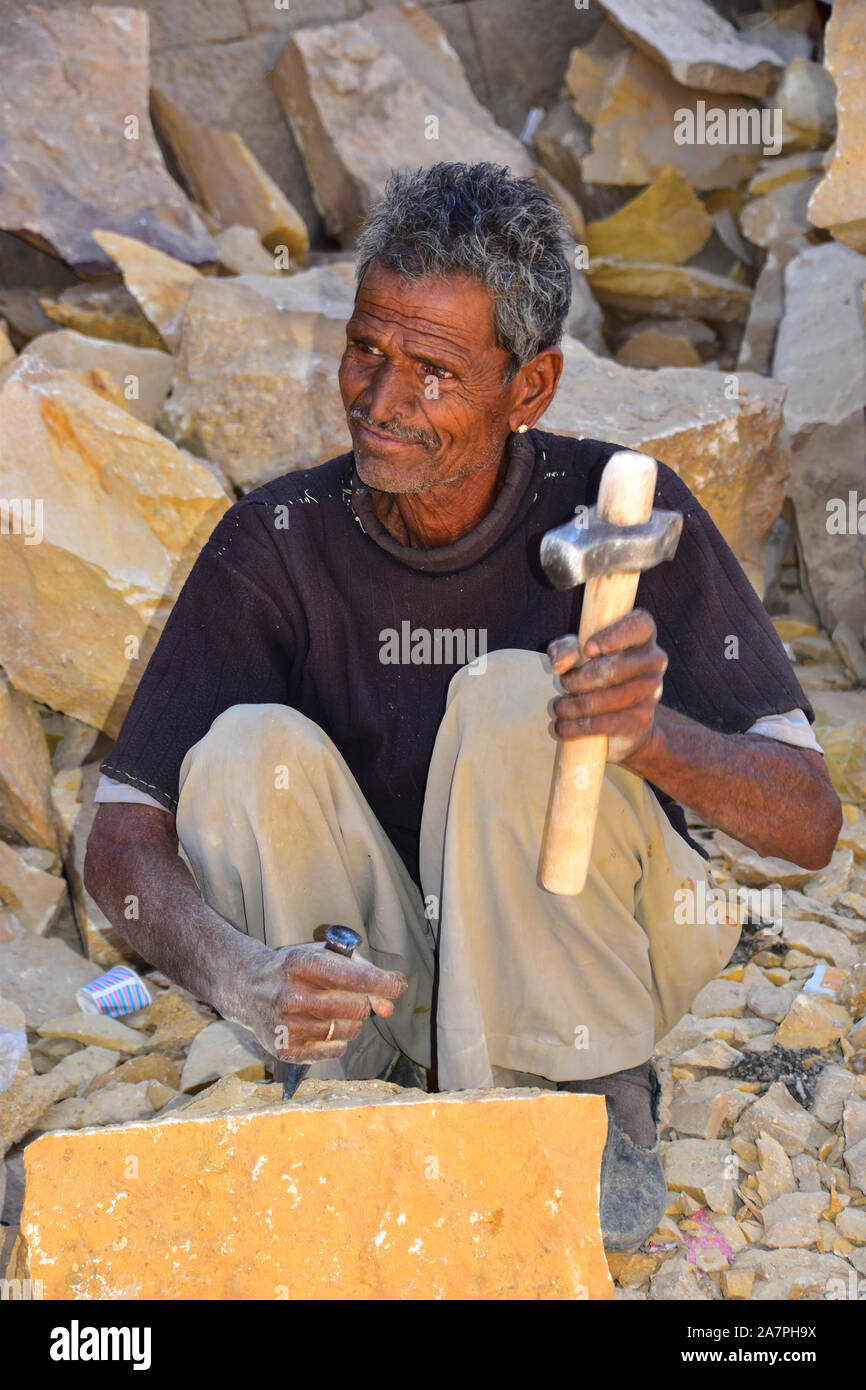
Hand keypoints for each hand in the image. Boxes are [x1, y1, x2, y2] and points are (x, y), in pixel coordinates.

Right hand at [243, 938, 407, 1062]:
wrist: (247, 988)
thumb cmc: (294, 970)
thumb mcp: (322, 959)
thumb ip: (360, 976)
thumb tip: (389, 1006)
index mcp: (299, 964)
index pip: (351, 977)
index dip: (380, 983)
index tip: (398, 985)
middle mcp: (290, 995)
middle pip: (354, 1007)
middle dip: (364, 1003)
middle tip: (354, 998)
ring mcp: (286, 1025)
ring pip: (348, 1031)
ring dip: (351, 1022)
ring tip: (331, 1012)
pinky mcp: (285, 1049)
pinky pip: (334, 1051)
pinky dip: (338, 1040)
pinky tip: (322, 1027)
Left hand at [548, 609, 667, 764]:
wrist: (619, 717)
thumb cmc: (594, 671)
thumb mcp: (576, 653)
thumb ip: (565, 649)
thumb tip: (561, 664)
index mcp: (642, 634)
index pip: (639, 624)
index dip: (613, 635)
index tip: (588, 649)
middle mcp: (654, 659)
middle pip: (612, 669)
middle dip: (578, 680)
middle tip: (564, 684)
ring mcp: (652, 690)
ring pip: (606, 699)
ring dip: (573, 706)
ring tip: (560, 707)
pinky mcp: (643, 718)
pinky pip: (606, 723)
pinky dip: (578, 726)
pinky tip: (564, 726)